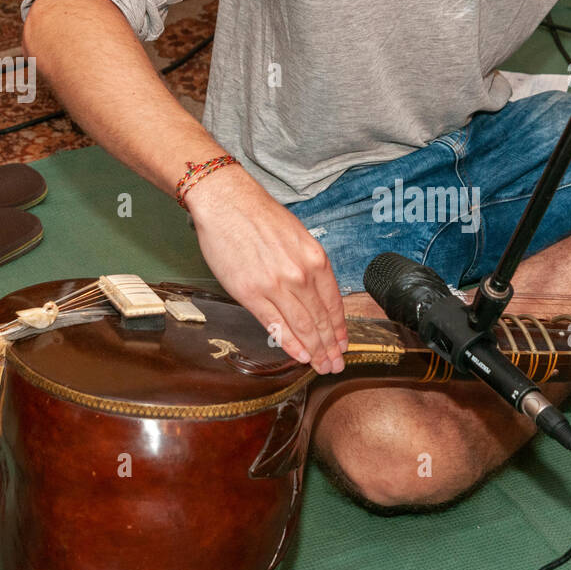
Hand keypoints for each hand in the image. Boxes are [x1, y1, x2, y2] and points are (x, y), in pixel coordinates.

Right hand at [185, 165, 346, 372]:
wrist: (227, 203)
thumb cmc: (261, 216)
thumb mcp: (299, 237)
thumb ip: (310, 266)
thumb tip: (316, 294)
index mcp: (315, 259)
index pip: (334, 303)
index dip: (340, 328)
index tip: (343, 344)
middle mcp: (300, 275)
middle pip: (321, 320)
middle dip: (330, 346)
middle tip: (336, 364)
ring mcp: (275, 286)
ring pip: (302, 327)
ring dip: (314, 350)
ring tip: (321, 366)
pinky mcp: (250, 293)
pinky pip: (275, 325)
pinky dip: (290, 344)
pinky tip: (300, 355)